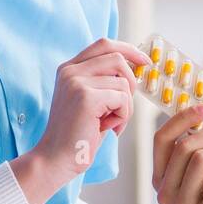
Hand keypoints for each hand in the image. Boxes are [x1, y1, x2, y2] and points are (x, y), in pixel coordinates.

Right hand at [11, 38, 150, 203]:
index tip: (146, 62)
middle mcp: (70, 70)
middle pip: (117, 58)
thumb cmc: (79, 134)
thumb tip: (136, 67)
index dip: (129, 50)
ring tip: (112, 123)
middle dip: (131, 82)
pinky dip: (123, 117)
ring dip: (126, 107)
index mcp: (69, 68)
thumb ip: (105, 81)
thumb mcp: (92, 101)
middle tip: (124, 108)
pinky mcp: (86, 97)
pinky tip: (109, 129)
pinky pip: (123, 99)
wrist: (56, 159)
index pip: (104, 44)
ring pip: (123, 82)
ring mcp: (76, 82)